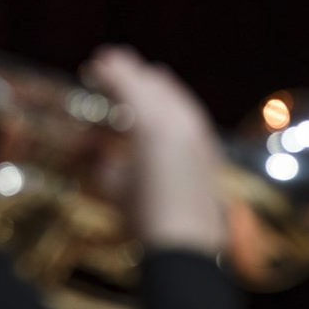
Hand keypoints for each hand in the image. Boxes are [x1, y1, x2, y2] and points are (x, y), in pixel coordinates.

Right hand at [82, 46, 224, 254]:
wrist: (186, 246)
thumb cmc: (143, 217)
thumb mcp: (114, 188)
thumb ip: (104, 164)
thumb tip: (99, 155)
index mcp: (150, 122)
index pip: (128, 82)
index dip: (111, 70)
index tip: (98, 62)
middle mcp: (179, 121)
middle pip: (156, 83)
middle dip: (136, 74)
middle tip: (117, 65)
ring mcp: (199, 135)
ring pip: (178, 97)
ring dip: (159, 88)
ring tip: (146, 82)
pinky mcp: (210, 152)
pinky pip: (192, 116)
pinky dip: (176, 107)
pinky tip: (170, 115)